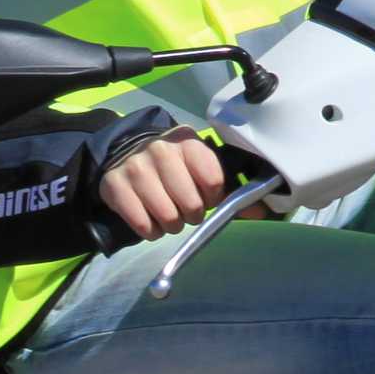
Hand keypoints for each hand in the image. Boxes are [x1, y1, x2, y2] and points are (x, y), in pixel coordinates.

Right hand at [99, 134, 231, 240]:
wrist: (128, 155)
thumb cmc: (175, 168)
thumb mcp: (202, 170)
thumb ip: (231, 191)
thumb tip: (260, 212)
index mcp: (188, 142)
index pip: (214, 180)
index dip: (214, 197)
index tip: (207, 197)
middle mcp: (161, 150)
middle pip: (191, 204)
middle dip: (192, 215)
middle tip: (185, 210)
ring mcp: (135, 167)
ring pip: (168, 217)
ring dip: (171, 225)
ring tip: (168, 214)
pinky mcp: (114, 185)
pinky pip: (142, 224)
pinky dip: (150, 231)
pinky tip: (150, 219)